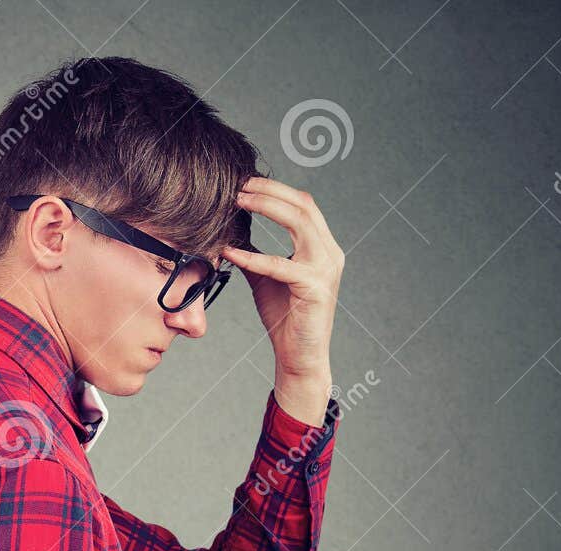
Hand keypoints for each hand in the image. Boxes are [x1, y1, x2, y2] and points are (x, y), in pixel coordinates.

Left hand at [222, 177, 343, 419]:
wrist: (300, 356)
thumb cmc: (284, 318)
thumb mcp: (266, 278)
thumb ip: (254, 254)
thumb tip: (231, 233)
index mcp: (322, 247)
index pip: (303, 205)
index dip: (274, 190)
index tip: (244, 184)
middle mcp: (329, 253)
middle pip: (304, 205)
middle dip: (270, 190)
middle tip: (238, 186)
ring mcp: (325, 269)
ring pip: (299, 223)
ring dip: (267, 207)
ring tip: (238, 202)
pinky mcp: (315, 288)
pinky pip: (281, 265)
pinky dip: (253, 257)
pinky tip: (230, 253)